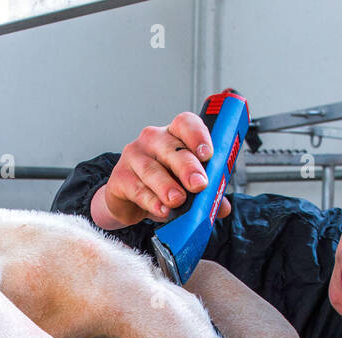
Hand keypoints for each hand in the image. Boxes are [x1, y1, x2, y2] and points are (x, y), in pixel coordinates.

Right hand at [90, 111, 232, 229]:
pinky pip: (137, 188)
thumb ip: (207, 194)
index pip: (186, 124)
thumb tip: (222, 207)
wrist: (128, 201)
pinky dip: (151, 201)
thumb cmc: (161, 185)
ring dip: (167, 186)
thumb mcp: (186, 187)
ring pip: (152, 170)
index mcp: (174, 135)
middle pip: (172, 148)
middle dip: (188, 167)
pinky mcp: (120, 177)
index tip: (208, 154)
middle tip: (199, 185)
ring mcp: (134, 156)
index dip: (198, 136)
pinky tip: (161, 210)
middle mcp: (153, 140)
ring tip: (178, 200)